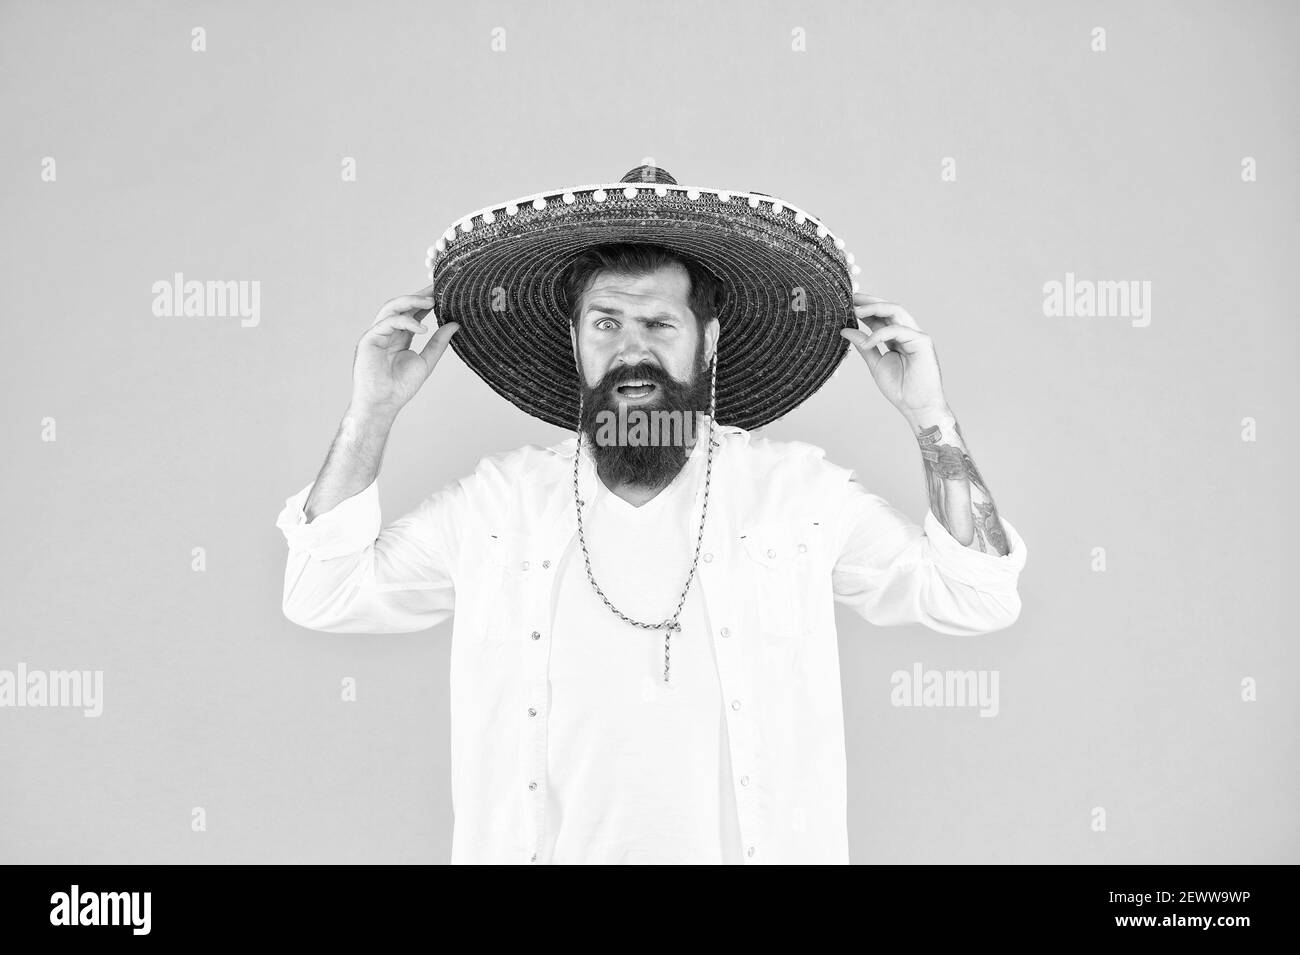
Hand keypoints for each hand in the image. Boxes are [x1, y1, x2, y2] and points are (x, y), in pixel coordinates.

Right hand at [350, 283, 458, 416]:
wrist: (383, 404)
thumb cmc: (401, 386)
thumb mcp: (426, 361)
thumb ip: (439, 343)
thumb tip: (455, 324)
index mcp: (399, 335)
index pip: (413, 312)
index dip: (426, 300)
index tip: (443, 291)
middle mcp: (387, 331)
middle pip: (401, 305)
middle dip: (419, 295)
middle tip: (438, 288)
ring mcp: (376, 334)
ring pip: (391, 307)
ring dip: (410, 301)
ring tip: (431, 301)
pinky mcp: (368, 339)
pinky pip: (387, 322)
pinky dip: (405, 322)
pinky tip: (422, 328)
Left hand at [840, 292, 948, 422]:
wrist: (917, 406)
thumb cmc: (900, 388)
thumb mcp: (875, 363)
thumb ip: (863, 346)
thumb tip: (845, 330)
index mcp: (897, 337)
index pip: (881, 315)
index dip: (865, 307)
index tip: (846, 302)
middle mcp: (908, 332)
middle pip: (889, 308)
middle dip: (869, 301)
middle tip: (850, 297)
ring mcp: (917, 335)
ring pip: (896, 311)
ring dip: (875, 308)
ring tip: (855, 312)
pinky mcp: (923, 342)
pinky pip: (899, 330)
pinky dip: (880, 334)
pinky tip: (867, 342)